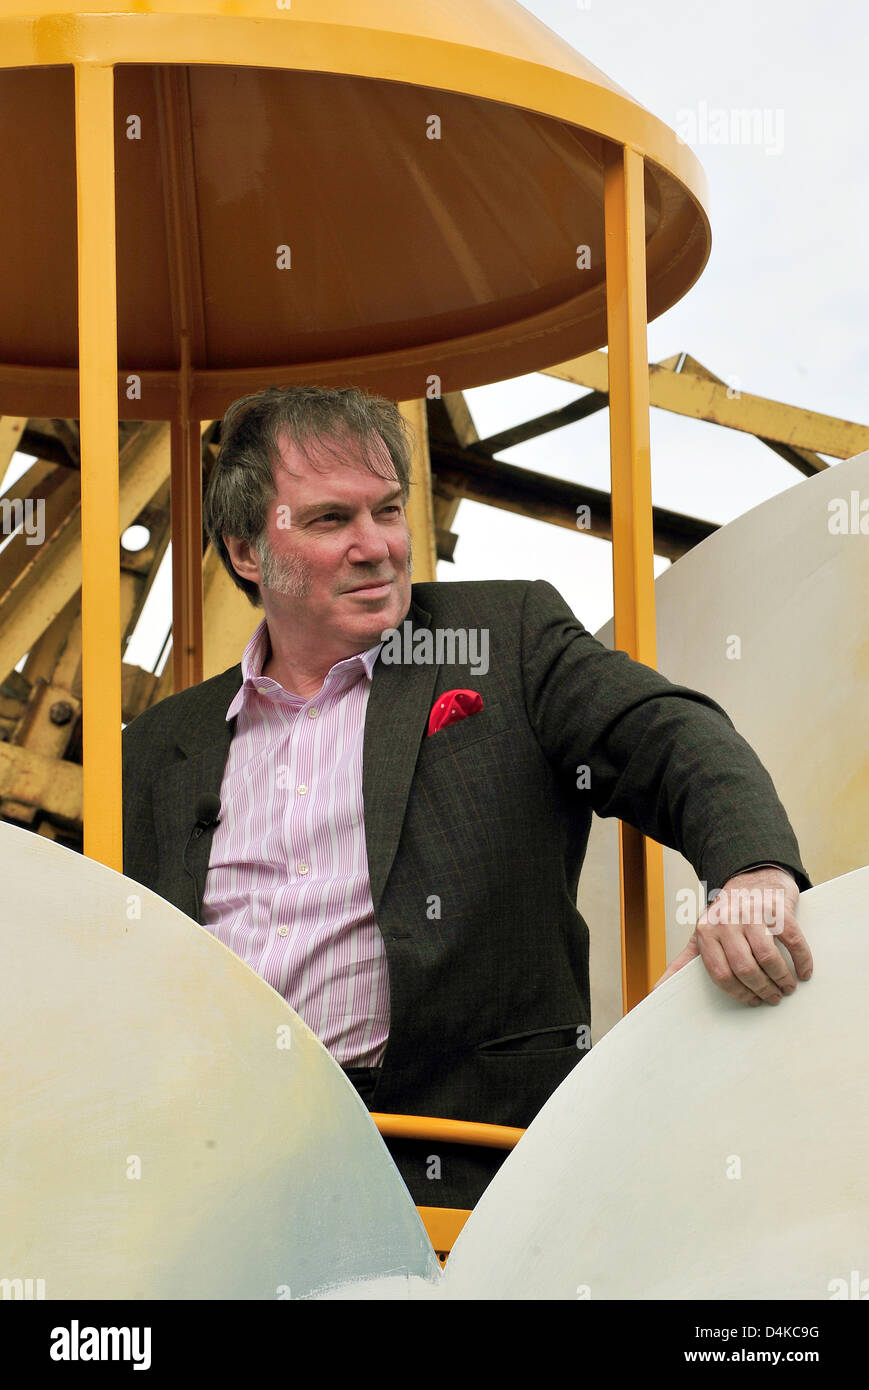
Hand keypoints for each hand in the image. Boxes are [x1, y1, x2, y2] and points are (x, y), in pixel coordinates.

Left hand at [652, 866, 812, 1005]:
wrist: (750, 877)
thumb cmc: (726, 915)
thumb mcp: (701, 935)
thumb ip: (683, 962)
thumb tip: (655, 991)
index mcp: (706, 931)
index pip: (720, 974)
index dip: (739, 993)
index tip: (753, 1001)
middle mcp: (727, 921)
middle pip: (745, 968)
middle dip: (762, 989)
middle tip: (774, 997)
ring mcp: (752, 913)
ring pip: (768, 956)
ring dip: (781, 978)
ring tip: (787, 986)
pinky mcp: (777, 907)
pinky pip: (792, 940)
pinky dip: (801, 960)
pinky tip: (804, 972)